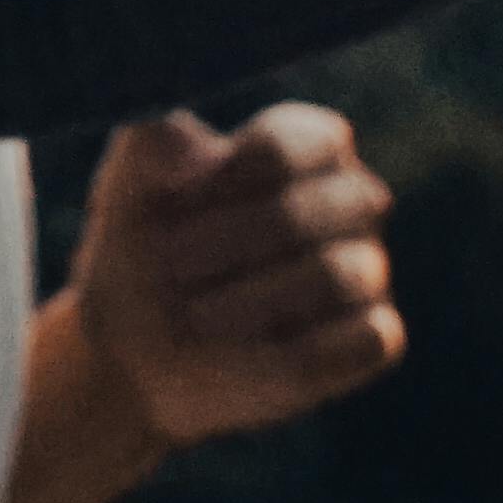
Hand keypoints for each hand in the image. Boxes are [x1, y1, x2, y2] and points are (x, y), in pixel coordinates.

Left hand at [66, 106, 403, 451]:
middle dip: (223, 247)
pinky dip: (300, 353)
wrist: (138, 347)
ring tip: (193, 319)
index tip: (171, 209)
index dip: (223, 182)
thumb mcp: (128, 186)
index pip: (291, 144)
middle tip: (168, 270)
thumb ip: (152, 143)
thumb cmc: (145, 251)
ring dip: (249, 305)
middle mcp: (352, 198)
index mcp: (305, 143)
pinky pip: (367, 339)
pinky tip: (246, 360)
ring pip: (338, 276)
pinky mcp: (374, 336)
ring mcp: (369, 266)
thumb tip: (195, 147)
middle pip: (304, 213)